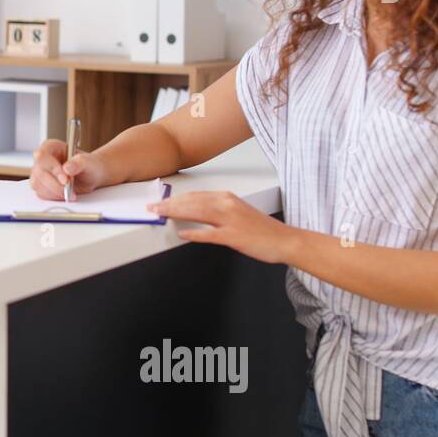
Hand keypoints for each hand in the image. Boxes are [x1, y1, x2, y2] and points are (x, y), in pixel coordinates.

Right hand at [29, 138, 111, 199]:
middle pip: (39, 173)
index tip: (65, 180)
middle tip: (70, 190)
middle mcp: (42, 159)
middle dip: (55, 185)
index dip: (52, 169)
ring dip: (55, 193)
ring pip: (38, 185)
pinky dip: (54, 197)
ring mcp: (39, 173)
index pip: (43, 156)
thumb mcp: (88, 162)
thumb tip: (67, 168)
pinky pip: (41, 194)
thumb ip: (79, 163)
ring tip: (71, 193)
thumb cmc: (89, 165)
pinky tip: (66, 194)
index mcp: (51, 147)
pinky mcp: (41, 185)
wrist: (90, 176)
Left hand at [148, 190, 294, 263]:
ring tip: (160, 215)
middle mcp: (228, 205)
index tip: (160, 202)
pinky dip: (195, 234)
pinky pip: (210, 234)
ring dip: (176, 213)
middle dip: (170, 204)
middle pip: (192, 202)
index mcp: (227, 198)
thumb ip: (216, 211)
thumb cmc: (261, 229)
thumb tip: (193, 212)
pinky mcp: (234, 236)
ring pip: (198, 213)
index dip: (175, 199)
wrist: (285, 240)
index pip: (195, 196)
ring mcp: (231, 220)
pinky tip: (182, 234)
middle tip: (152, 207)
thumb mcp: (236, 212)